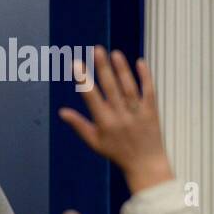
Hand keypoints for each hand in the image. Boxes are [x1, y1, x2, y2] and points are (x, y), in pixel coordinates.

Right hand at [60, 47, 172, 192]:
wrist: (145, 163)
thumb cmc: (117, 152)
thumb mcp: (94, 142)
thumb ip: (79, 125)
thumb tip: (62, 112)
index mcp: (104, 123)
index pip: (91, 97)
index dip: (83, 80)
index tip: (76, 65)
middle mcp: (120, 116)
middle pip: (110, 88)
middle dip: (102, 68)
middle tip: (96, 50)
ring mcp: (137, 113)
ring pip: (129, 87)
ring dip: (122, 69)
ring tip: (114, 53)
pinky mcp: (152, 111)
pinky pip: (148, 91)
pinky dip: (145, 77)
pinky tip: (140, 62)